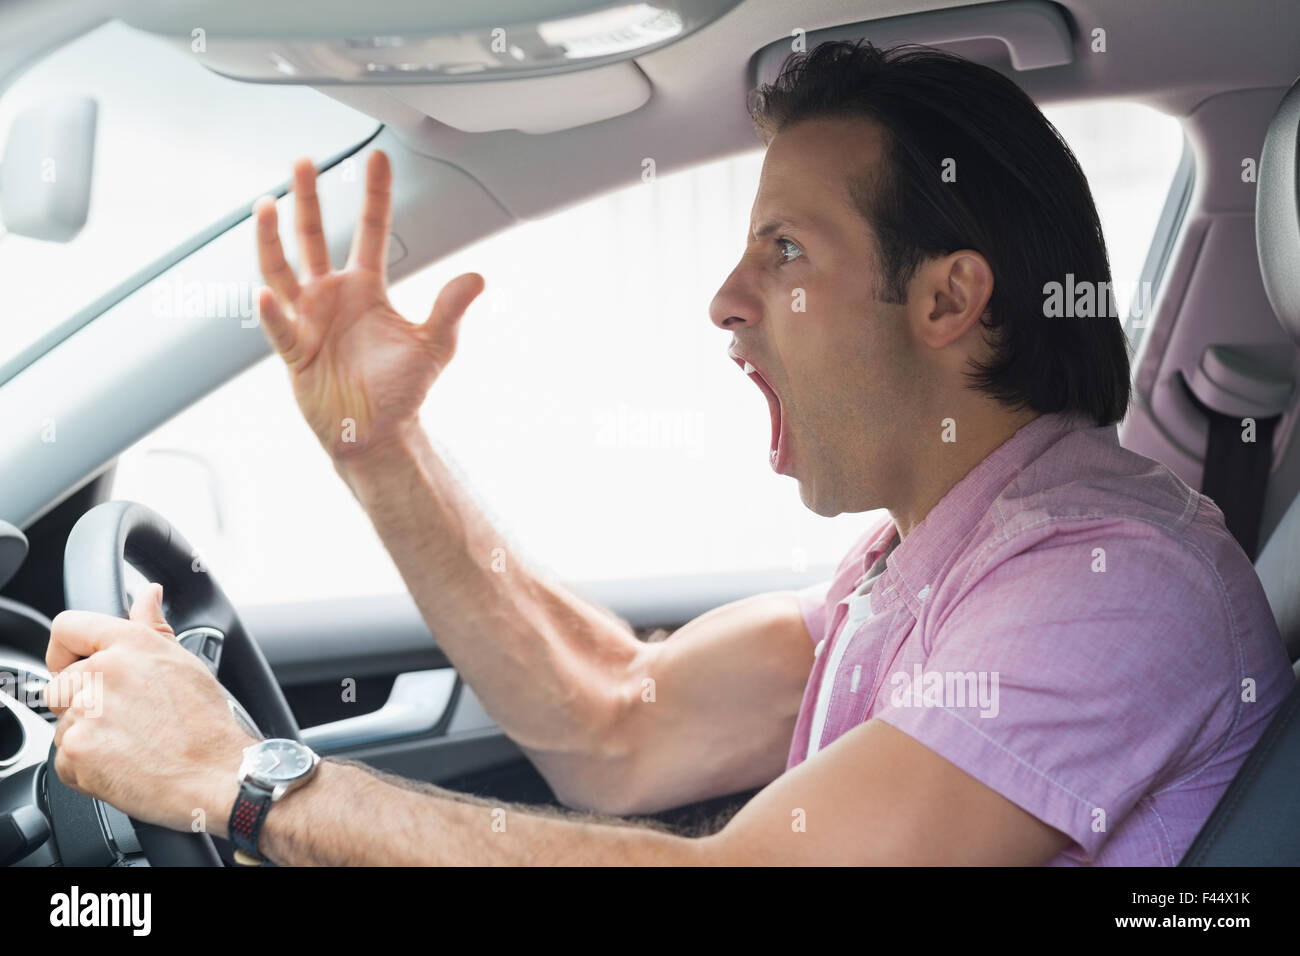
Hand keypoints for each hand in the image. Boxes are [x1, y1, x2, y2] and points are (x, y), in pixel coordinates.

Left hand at [45, 584, 255, 833]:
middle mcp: (103, 672)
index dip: (67, 649)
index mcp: (131, 644)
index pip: (68, 628)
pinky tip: (123, 765)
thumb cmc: (208, 724)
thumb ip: (153, 626)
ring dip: (89, 735)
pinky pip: (64, 759)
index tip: (74, 664)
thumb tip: (148, 594)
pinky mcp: (76, 751)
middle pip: (63, 682)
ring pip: (65, 723)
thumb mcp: (184, 663)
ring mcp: (86, 713)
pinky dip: (87, 767)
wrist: (216, 776)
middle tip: (125, 719)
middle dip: (85, 702)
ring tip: (131, 744)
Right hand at [253, 151, 484, 459]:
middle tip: (303, 161)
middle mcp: (332, 296)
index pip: (370, 231)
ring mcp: (308, 320)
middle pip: (314, 238)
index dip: (373, 195)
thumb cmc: (401, 389)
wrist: (377, 432)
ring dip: (272, 240)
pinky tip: (263, 294)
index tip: (376, 158)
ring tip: (266, 205)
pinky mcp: (295, 352)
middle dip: (309, 199)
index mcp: (366, 289)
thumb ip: (449, 309)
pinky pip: (279, 328)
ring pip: (282, 271)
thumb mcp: (434, 346)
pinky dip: (270, 313)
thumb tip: (477, 277)